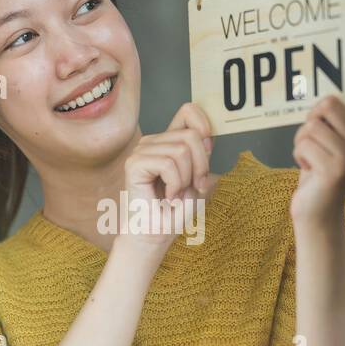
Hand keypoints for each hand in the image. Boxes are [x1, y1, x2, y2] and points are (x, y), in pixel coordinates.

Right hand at [117, 102, 214, 258]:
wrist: (154, 235)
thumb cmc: (173, 211)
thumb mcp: (197, 180)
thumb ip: (201, 156)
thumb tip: (207, 137)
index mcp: (168, 141)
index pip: (188, 111)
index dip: (204, 122)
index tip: (210, 146)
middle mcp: (153, 142)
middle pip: (191, 135)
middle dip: (201, 166)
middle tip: (193, 188)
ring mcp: (142, 151)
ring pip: (181, 150)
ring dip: (186, 179)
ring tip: (176, 194)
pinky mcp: (135, 163)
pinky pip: (168, 164)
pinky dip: (175, 184)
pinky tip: (167, 196)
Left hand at [289, 95, 344, 227]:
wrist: (317, 210)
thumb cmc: (321, 170)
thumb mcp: (332, 141)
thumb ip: (335, 118)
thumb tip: (329, 94)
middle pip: (329, 104)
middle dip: (312, 119)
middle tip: (315, 139)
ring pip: (311, 126)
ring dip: (301, 142)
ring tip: (312, 158)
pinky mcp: (334, 170)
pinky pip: (303, 143)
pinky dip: (298, 155)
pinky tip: (310, 169)